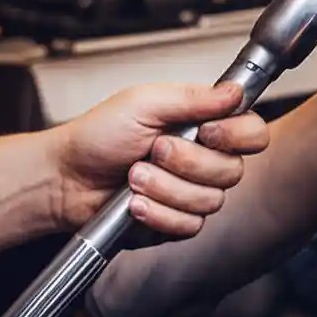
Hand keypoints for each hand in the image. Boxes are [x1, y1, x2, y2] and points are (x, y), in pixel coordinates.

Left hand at [54, 82, 268, 236]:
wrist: (64, 178)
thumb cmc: (97, 136)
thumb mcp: (143, 104)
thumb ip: (193, 98)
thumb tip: (234, 91)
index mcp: (204, 126)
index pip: (253, 133)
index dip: (237, 136)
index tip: (206, 132)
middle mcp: (205, 160)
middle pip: (233, 170)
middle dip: (186, 163)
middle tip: (153, 150)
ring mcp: (193, 192)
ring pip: (210, 200)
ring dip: (165, 189)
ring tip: (134, 177)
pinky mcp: (178, 221)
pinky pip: (190, 225)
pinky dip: (157, 214)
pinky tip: (135, 204)